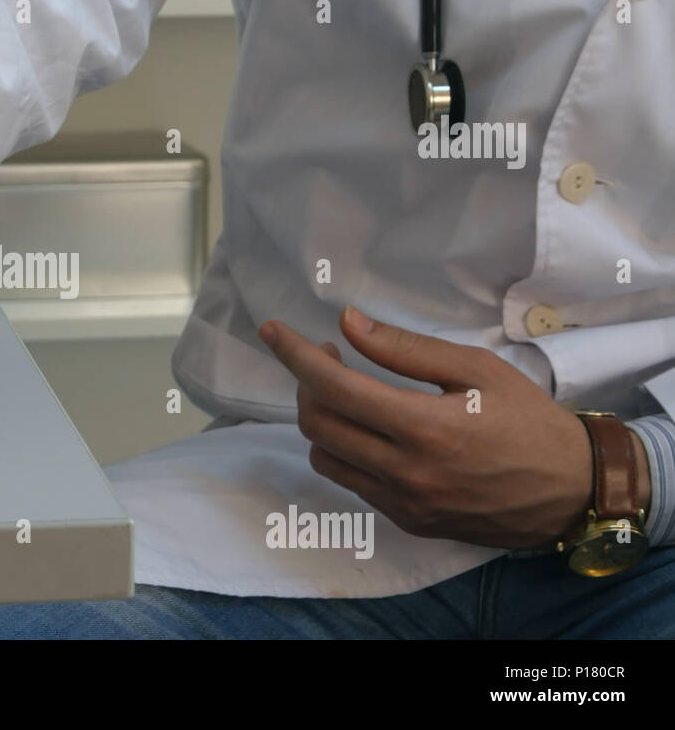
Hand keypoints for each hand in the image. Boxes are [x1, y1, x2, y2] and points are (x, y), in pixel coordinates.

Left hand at [260, 306, 595, 548]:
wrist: (572, 491)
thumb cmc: (529, 421)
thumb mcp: (477, 370)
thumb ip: (406, 349)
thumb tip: (349, 324)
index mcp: (425, 429)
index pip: (334, 388)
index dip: (295, 355)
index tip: (273, 330)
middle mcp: (406, 472)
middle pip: (316, 424)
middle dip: (307, 383)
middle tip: (329, 357)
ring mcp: (403, 503)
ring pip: (326, 456)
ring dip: (322, 419)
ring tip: (347, 392)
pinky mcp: (407, 521)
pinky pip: (352, 482)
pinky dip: (346, 448)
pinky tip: (369, 427)